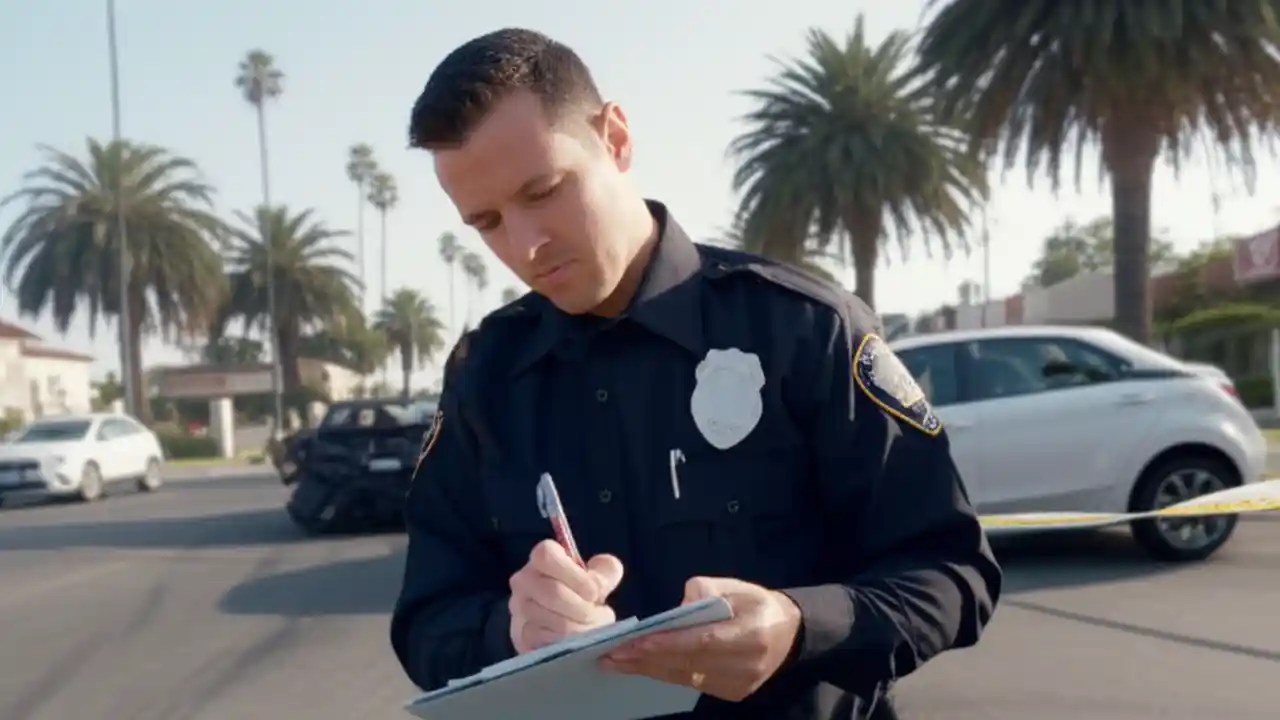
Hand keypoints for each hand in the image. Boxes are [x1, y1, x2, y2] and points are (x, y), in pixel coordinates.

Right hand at [509, 540, 623, 653]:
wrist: (563, 624)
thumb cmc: (581, 594)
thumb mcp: (598, 576)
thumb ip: (606, 571)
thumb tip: (602, 578)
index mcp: (541, 559)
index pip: (546, 556)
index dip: (575, 576)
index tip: (594, 593)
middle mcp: (524, 581)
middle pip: (553, 592)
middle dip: (582, 608)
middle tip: (595, 615)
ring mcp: (520, 609)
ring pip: (552, 621)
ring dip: (579, 629)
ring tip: (590, 629)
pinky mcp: (521, 636)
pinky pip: (545, 642)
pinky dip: (567, 645)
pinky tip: (575, 642)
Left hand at [600, 577, 801, 701]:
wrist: (791, 635)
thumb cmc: (758, 605)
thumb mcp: (738, 586)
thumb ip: (707, 589)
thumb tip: (679, 605)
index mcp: (750, 633)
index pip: (702, 642)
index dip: (667, 644)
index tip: (635, 643)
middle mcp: (745, 665)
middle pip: (688, 665)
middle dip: (646, 660)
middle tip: (611, 655)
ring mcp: (739, 684)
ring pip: (686, 678)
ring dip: (649, 670)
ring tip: (617, 662)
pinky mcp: (732, 693)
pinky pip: (692, 684)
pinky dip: (665, 674)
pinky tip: (642, 667)